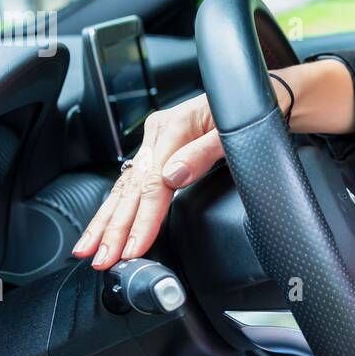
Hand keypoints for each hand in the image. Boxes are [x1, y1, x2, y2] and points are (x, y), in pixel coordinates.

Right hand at [72, 60, 352, 269]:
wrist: (264, 97)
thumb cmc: (252, 111)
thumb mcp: (235, 129)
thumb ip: (203, 153)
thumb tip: (174, 176)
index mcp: (173, 127)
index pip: (152, 183)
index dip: (142, 218)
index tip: (133, 247)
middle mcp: (158, 135)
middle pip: (131, 188)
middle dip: (114, 227)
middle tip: (101, 258)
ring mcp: (156, 144)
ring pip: (124, 188)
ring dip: (107, 221)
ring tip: (90, 250)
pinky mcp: (159, 152)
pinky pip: (133, 184)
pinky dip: (118, 208)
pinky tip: (105, 226)